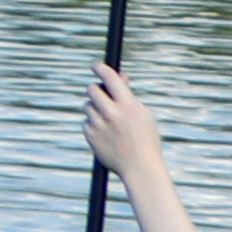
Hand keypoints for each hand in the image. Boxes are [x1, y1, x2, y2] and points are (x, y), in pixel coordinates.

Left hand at [88, 65, 168, 187]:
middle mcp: (110, 112)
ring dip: (96, 109)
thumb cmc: (145, 138)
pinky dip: (94, 125)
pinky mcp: (90, 135)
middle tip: (103, 94)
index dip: (100, 67)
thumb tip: (119, 77)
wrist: (140, 166)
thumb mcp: (143, 114)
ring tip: (111, 122)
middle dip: (97, 89)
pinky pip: (86, 122)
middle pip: (92, 89)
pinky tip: (107, 135)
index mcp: (127, 105)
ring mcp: (98, 124)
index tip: (96, 65)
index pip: (109, 77)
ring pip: (88, 106)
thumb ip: (128, 95)